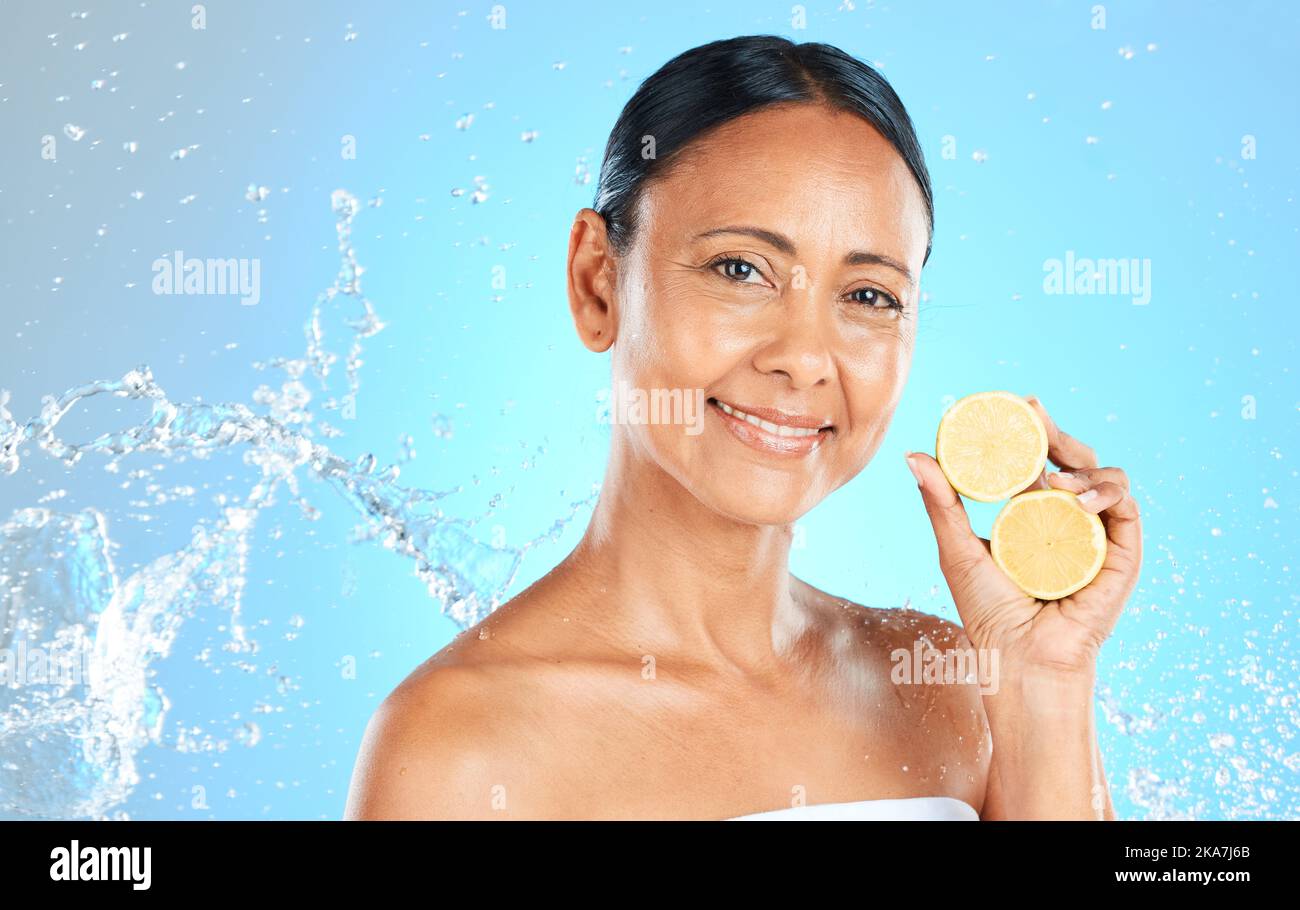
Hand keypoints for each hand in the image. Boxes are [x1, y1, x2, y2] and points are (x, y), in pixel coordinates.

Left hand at [904, 395, 1142, 676]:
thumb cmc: (988, 612)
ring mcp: (1097, 534)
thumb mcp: (957, 548)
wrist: (1021, 658)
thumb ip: (941, 502)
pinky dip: (1106, 492)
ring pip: (1104, 474)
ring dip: (1080, 461)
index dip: (1030, 431)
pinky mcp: (1123, 553)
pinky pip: (1125, 507)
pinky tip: (1074, 497)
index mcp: (1033, 513)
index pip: (1038, 460)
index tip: (1012, 405)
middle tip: (1031, 413)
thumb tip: (913, 455)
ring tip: (1049, 476)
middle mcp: (1067, 519)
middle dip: (1055, 431)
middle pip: (1073, 458)